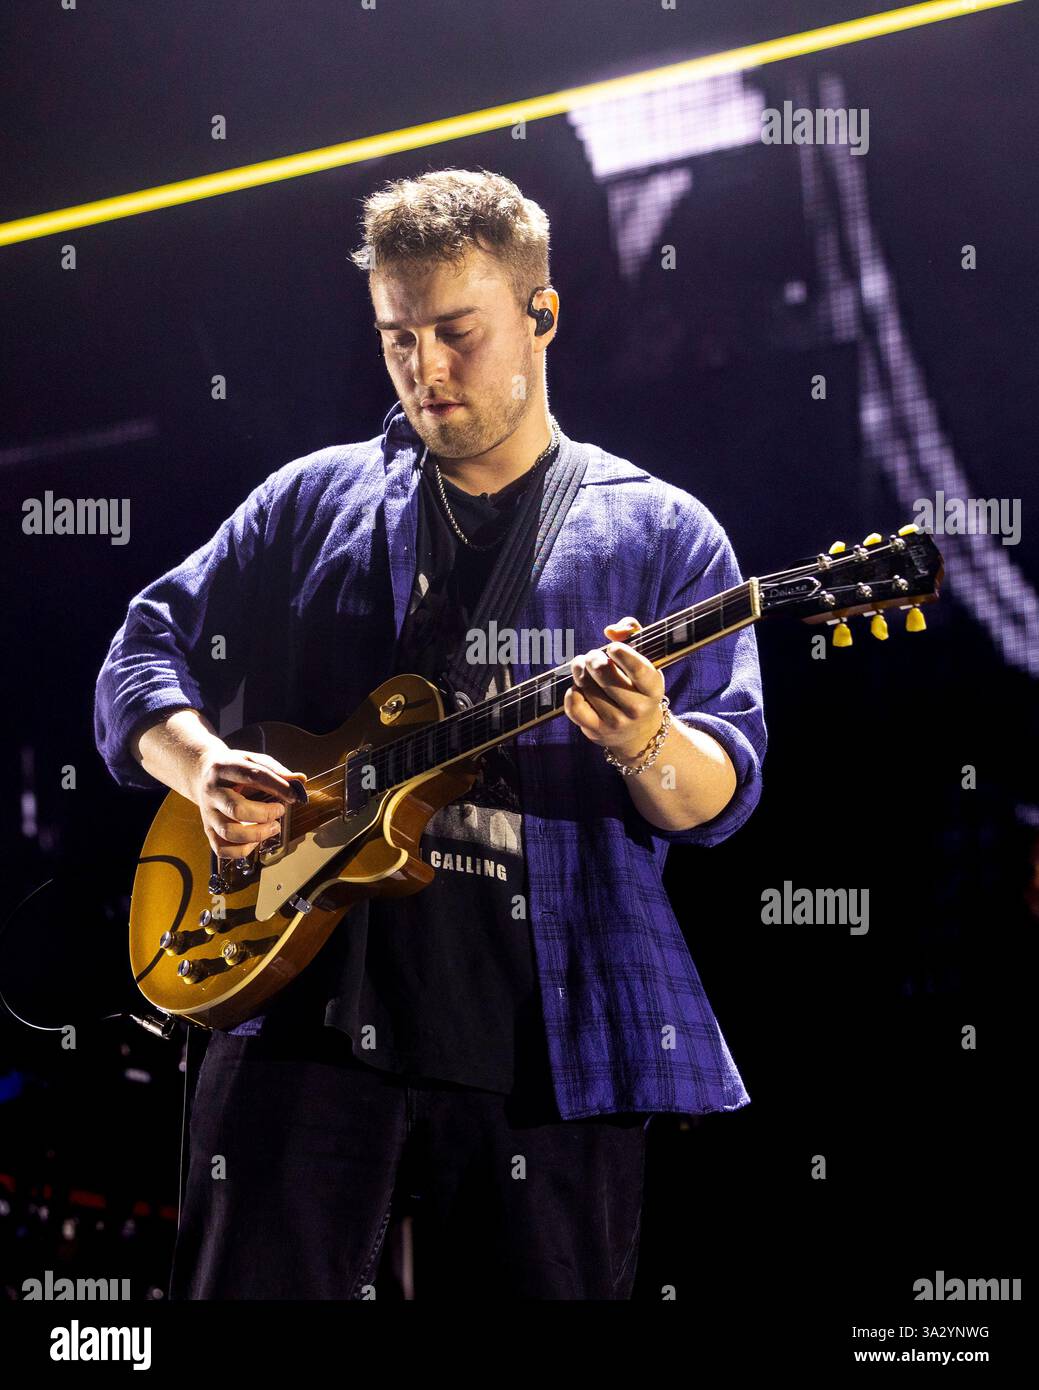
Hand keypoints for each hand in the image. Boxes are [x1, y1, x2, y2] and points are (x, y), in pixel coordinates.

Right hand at [190, 745, 308, 857]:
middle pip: (236, 809)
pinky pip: (222, 849)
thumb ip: (276, 770)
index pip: (253, 776)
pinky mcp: (208, 830)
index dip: (277, 787)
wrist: (203, 774)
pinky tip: (255, 841)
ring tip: (273, 827)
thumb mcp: (253, 760)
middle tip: (280, 811)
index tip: (294, 795)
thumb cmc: (234, 768)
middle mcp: (213, 792)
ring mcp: (208, 813)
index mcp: (225, 768)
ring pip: (229, 832)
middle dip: (265, 814)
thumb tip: (300, 780)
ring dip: (257, 835)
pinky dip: (242, 851)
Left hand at [563, 617, 666, 760]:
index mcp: (653, 688)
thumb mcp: (646, 659)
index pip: (639, 670)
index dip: (624, 655)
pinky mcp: (596, 731)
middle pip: (604, 674)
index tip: (613, 647)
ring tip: (583, 667)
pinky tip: (578, 687)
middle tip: (593, 655)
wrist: (640, 732)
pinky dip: (571, 692)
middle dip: (592, 658)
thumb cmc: (638, 685)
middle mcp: (637, 708)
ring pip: (585, 687)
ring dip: (580, 671)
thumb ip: (632, 633)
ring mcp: (616, 722)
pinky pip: (574, 707)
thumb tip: (610, 631)